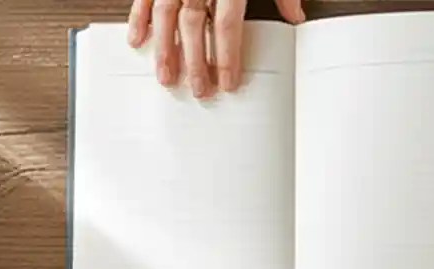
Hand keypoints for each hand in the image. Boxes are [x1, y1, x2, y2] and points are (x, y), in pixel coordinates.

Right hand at [127, 0, 305, 97]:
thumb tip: (295, 15)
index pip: (227, 24)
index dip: (227, 56)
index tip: (228, 81)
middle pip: (195, 25)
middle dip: (195, 61)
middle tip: (198, 90)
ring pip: (167, 13)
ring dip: (165, 48)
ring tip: (167, 77)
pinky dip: (140, 16)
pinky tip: (138, 40)